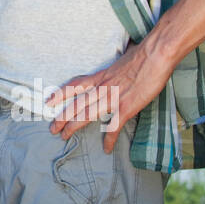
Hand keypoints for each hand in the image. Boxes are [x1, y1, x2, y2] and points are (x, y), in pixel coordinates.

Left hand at [44, 41, 174, 151]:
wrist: (155, 54)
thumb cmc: (142, 54)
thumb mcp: (121, 61)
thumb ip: (115, 70)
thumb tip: (116, 70)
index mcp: (101, 76)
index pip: (75, 85)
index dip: (60, 93)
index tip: (49, 101)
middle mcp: (102, 87)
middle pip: (76, 104)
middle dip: (62, 117)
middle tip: (52, 128)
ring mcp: (113, 97)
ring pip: (86, 115)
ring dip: (74, 127)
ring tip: (64, 137)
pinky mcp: (126, 107)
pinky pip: (114, 127)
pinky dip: (109, 139)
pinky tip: (106, 149)